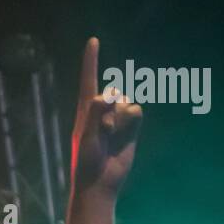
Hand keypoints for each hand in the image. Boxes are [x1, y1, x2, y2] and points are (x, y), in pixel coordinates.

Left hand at [71, 36, 141, 197]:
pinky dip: (131, 121)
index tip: (93, 40)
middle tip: (104, 131)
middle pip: (115, 91)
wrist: (100, 184)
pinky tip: (123, 136)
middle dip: (112, 108)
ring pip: (127, 101)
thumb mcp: (87, 137)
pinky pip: (137, 111)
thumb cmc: (86, 162)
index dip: (91, 60)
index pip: (88, 80)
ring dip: (121, 117)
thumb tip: (107, 94)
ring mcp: (117, 119)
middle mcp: (102, 111)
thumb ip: (95, 113)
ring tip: (111, 136)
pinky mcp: (130, 128)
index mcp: (85, 110)